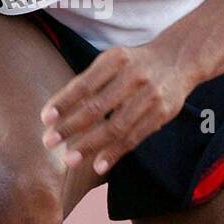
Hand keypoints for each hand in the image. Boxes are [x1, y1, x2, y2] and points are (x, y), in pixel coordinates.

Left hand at [40, 41, 190, 175]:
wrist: (177, 60)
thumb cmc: (134, 64)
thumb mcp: (112, 61)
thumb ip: (89, 82)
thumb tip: (58, 112)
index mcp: (116, 59)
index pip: (84, 84)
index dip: (64, 102)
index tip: (45, 119)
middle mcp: (134, 76)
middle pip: (97, 107)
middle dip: (71, 127)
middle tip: (49, 142)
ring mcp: (150, 96)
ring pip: (116, 126)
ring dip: (90, 145)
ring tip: (69, 159)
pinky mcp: (162, 113)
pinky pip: (134, 137)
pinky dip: (115, 153)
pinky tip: (99, 164)